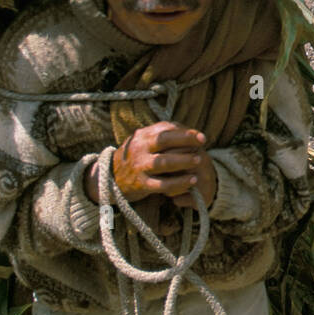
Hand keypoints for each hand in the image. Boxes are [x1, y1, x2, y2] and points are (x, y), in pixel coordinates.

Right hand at [86, 121, 215, 206]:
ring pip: (163, 162)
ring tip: (199, 161)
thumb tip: (187, 130)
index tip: (201, 136)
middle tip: (202, 144)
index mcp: (142, 136)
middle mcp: (139, 149)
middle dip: (185, 141)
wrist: (110, 177)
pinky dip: (178, 183)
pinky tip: (192, 181)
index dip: (184, 132)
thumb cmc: (136, 156)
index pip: (164, 129)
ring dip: (183, 161)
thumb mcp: (144, 141)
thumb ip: (162, 134)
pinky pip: (162, 185)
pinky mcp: (141, 184)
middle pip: (163, 140)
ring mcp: (139, 167)